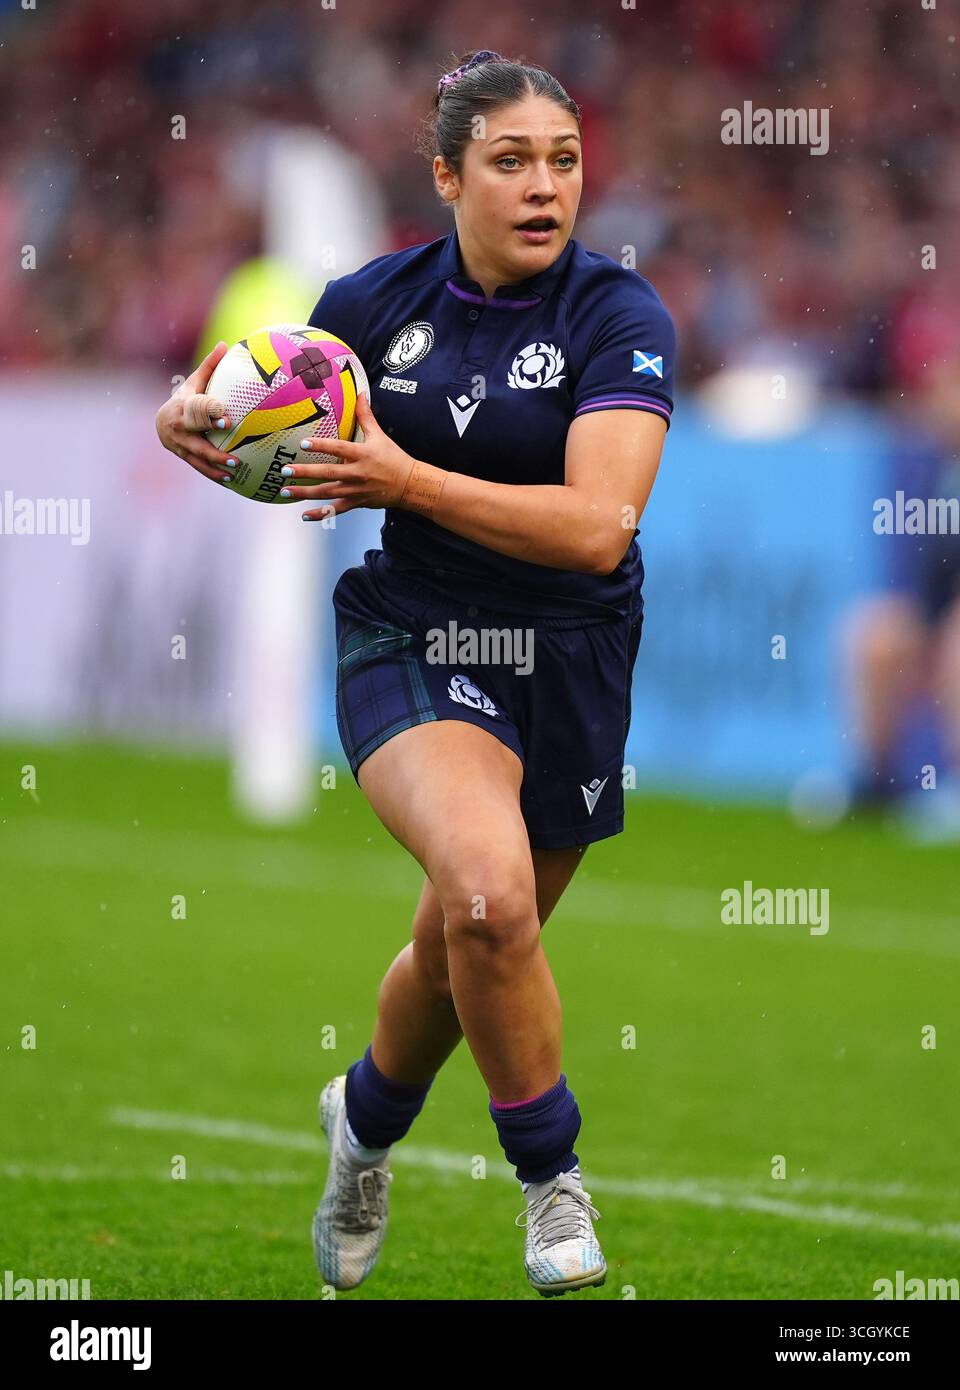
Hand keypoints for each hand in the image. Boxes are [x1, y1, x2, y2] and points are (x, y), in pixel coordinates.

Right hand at [155, 340, 238, 482]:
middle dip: (214, 450)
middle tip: (234, 456)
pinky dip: (214, 474)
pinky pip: (200, 467)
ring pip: (198, 458)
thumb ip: (210, 366)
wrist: (161, 422)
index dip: (210, 413)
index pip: (197, 411)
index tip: (226, 417)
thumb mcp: (194, 382)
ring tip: (236, 470)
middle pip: (197, 440)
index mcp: (182, 407)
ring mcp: (179, 445)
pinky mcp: (184, 457)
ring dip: (216, 466)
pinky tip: (232, 481)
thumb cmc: (186, 399)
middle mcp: (178, 428)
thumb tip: (225, 344)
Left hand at [277, 392, 424, 518]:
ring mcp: (356, 490)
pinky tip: (304, 515)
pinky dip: (320, 514)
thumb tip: (361, 393)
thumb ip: (366, 416)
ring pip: (328, 493)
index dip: (321, 445)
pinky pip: (336, 510)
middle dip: (306, 472)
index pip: (339, 448)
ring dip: (306, 493)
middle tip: (285, 470)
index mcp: (362, 454)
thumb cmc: (393, 458)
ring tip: (285, 491)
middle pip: (329, 473)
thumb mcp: (380, 435)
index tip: (303, 443)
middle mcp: (358, 473)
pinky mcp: (356, 502)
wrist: (409, 484)